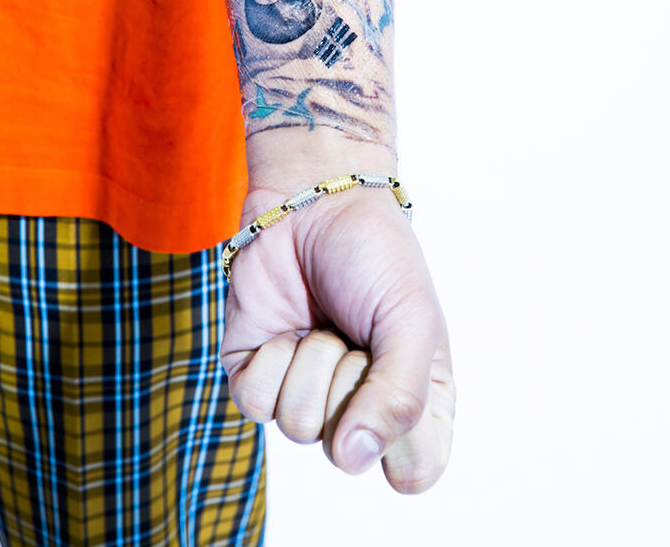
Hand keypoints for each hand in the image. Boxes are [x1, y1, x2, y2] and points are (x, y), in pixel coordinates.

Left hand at [219, 180, 454, 493]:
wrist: (313, 199)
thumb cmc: (374, 255)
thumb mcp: (411, 319)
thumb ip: (399, 395)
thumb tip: (352, 459)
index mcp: (413, 397)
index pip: (413, 470)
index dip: (403, 438)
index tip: (398, 377)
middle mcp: (358, 405)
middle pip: (347, 453)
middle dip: (351, 381)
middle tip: (356, 330)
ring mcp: (305, 390)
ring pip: (298, 426)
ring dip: (311, 362)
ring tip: (321, 322)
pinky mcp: (257, 373)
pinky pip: (255, 402)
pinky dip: (271, 359)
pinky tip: (287, 326)